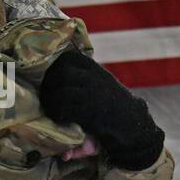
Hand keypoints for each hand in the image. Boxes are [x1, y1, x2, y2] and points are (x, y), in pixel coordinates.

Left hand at [40, 50, 164, 170]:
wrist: (133, 121)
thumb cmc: (111, 104)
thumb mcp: (99, 83)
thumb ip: (81, 77)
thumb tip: (54, 77)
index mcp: (94, 68)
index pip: (67, 58)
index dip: (53, 68)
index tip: (49, 78)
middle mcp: (94, 78)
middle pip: (61, 73)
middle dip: (48, 85)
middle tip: (45, 96)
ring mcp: (93, 94)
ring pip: (61, 92)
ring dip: (51, 102)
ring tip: (51, 109)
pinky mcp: (92, 111)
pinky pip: (67, 110)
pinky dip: (59, 115)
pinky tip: (60, 119)